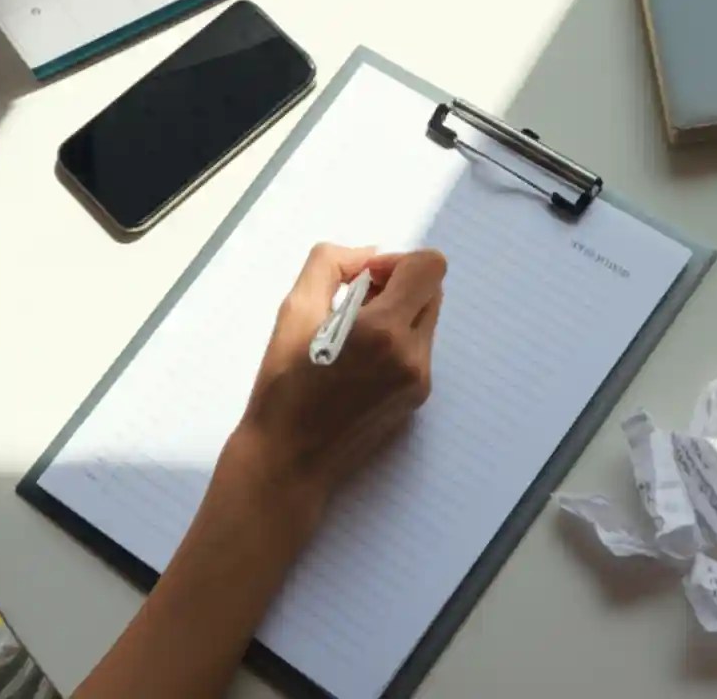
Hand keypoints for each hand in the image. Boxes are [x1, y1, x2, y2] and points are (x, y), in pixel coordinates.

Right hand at [230, 243, 446, 504]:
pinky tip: (358, 363)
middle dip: (398, 285)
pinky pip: (419, 350)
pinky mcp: (417, 399)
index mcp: (383, 331)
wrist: (289, 460)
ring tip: (353, 336)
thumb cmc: (283, 387)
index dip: (397, 262)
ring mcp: (420, 381)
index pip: (429, 267)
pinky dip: (396, 342)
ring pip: (426, 321)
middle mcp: (412, 356)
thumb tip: (369, 256)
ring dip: (397, 314)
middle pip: (433, 291)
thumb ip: (330, 264)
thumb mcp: (293, 311)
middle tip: (355, 304)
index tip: (363, 280)